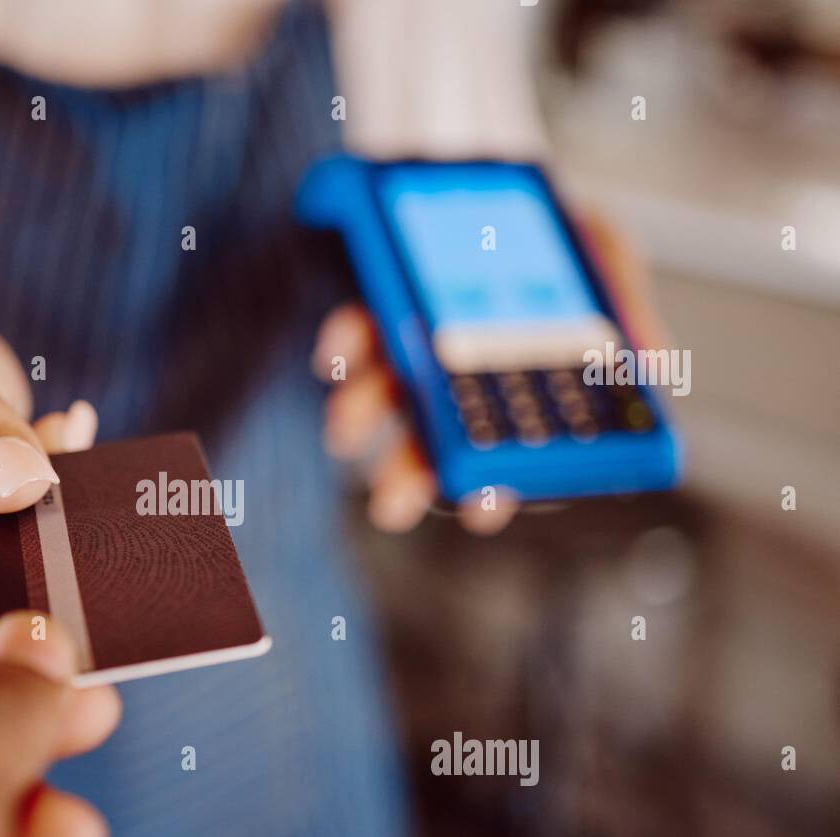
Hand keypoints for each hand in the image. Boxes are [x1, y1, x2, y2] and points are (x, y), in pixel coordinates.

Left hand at [314, 214, 663, 534]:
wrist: (504, 169)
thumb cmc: (558, 233)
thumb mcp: (608, 253)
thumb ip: (627, 304)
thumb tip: (656, 365)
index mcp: (518, 391)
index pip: (506, 456)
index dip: (493, 490)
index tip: (484, 512)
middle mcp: (459, 384)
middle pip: (429, 446)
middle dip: (408, 479)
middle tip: (392, 506)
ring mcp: (412, 352)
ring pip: (380, 401)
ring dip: (359, 420)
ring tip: (344, 434)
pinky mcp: (376, 311)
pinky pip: (352, 336)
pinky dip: (341, 346)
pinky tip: (336, 352)